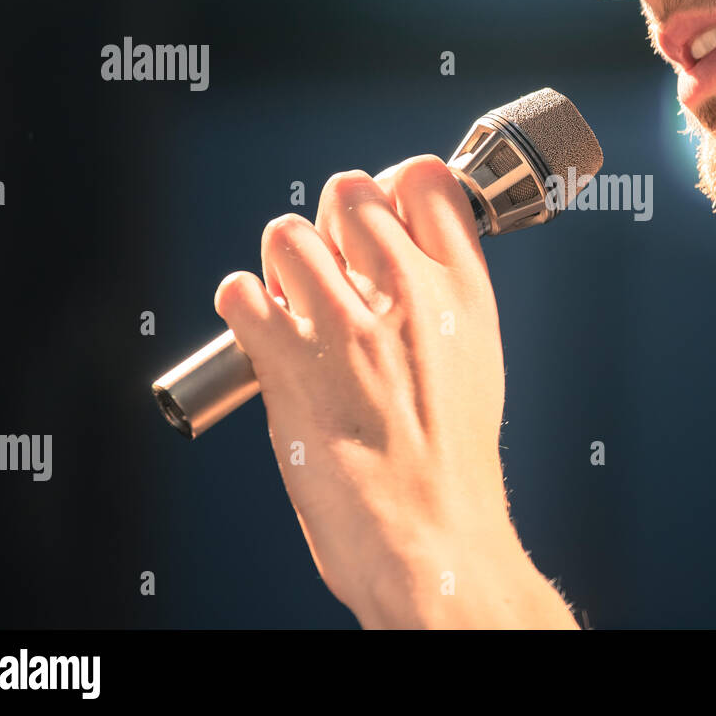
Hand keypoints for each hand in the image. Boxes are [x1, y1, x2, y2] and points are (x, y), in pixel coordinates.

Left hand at [213, 156, 575, 627]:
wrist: (430, 536)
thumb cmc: (451, 467)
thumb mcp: (477, 362)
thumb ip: (442, 299)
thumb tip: (398, 258)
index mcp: (463, 290)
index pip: (426, 179)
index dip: (395, 187)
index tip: (382, 209)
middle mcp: (408, 293)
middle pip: (350, 191)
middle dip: (331, 223)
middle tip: (332, 267)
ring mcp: (346, 323)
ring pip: (286, 233)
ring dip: (281, 265)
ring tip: (294, 305)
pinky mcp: (287, 360)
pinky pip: (238, 291)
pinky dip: (241, 308)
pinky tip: (264, 335)